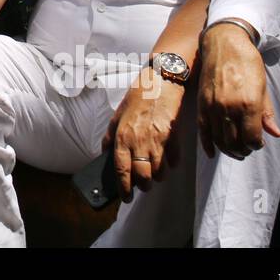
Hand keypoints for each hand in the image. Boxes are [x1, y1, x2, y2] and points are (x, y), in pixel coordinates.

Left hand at [104, 66, 186, 200]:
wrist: (161, 82)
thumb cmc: (138, 97)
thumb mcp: (117, 115)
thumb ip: (111, 136)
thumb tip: (106, 153)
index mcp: (123, 136)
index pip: (121, 170)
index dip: (123, 187)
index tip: (125, 196)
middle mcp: (139, 141)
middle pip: (142, 176)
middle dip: (142, 186)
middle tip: (142, 187)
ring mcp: (157, 140)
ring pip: (158, 172)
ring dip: (156, 177)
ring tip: (153, 175)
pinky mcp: (173, 137)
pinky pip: (173, 161)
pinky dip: (170, 166)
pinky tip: (167, 163)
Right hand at [197, 23, 279, 158]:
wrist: (224, 44)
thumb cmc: (248, 64)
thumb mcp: (263, 88)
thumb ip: (267, 113)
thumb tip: (274, 134)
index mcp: (249, 105)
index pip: (252, 139)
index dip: (257, 145)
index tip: (259, 143)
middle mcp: (230, 109)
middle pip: (235, 143)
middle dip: (243, 151)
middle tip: (247, 149)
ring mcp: (213, 107)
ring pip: (219, 140)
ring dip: (228, 150)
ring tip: (235, 149)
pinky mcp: (202, 104)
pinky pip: (203, 131)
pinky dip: (208, 145)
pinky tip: (213, 153)